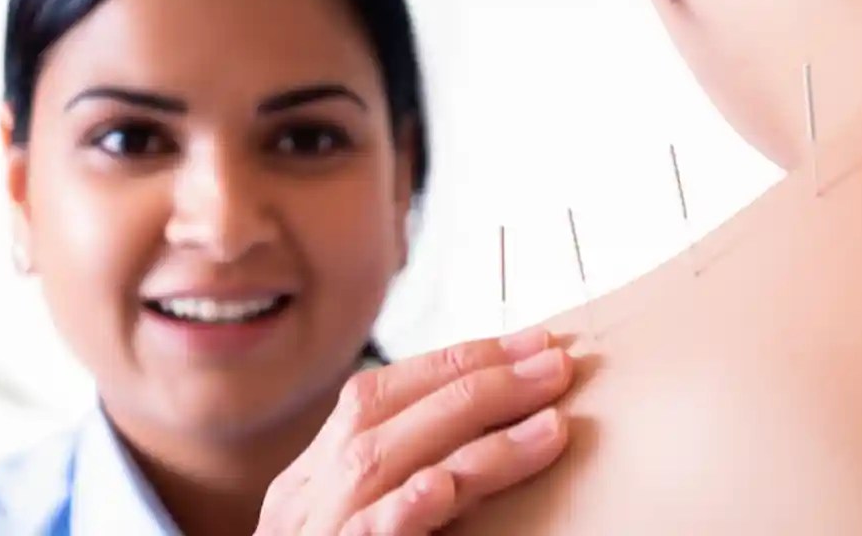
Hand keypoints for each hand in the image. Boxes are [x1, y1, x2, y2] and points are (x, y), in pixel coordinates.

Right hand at [255, 329, 572, 535]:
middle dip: (478, 382)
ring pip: (384, 465)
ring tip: (552, 423)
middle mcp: (307, 497)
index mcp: (315, 475)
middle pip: (386, 415)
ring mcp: (317, 534)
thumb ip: (408, 475)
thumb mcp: (361, 518)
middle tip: (555, 365)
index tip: (534, 344)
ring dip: (473, 438)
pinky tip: (445, 484)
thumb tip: (494, 431)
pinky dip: (405, 505)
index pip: (382, 392)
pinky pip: (368, 533)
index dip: (458, 361)